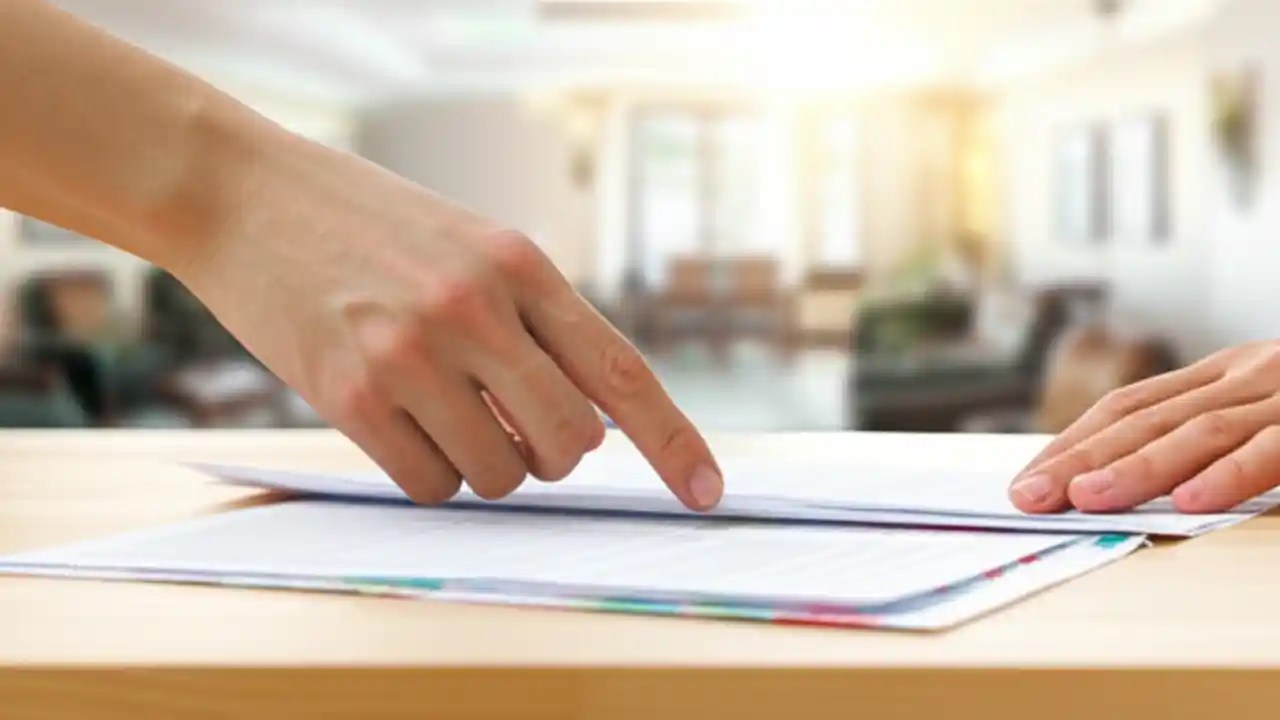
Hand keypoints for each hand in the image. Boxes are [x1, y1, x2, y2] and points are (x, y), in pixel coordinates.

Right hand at [181, 132, 722, 509]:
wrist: (245, 193)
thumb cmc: (368, 225)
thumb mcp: (470, 246)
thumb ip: (533, 324)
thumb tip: (586, 429)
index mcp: (520, 265)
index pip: (622, 371)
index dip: (674, 441)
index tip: (708, 492)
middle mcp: (476, 309)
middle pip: (568, 443)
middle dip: (551, 454)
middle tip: (512, 427)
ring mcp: (412, 354)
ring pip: (500, 476)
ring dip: (482, 462)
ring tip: (436, 405)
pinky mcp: (351, 396)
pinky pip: (431, 487)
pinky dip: (427, 473)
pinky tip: (394, 420)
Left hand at [1009, 340, 1279, 513]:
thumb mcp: (1271, 408)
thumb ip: (1217, 434)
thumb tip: (1131, 477)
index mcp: (1224, 374)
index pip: (1130, 407)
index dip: (1074, 442)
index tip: (1028, 479)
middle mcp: (1245, 377)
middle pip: (1146, 420)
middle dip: (1081, 459)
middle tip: (1031, 495)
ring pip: (1197, 432)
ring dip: (1137, 467)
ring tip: (1084, 498)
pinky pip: (1270, 450)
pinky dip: (1228, 474)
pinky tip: (1188, 500)